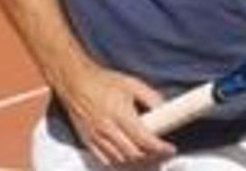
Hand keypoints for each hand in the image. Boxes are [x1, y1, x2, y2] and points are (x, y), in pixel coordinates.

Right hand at [57, 63, 175, 164]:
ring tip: (150, 157)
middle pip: (133, 154)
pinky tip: (129, 159)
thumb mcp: (133, 84)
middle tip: (163, 154)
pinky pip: (105, 160)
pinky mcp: (87, 142)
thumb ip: (151, 97)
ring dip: (137, 162)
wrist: (75, 83)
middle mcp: (107, 129)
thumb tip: (165, 108)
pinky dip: (119, 163)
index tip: (170, 149)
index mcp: (120, 115)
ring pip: (120, 160)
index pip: (144, 139)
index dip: (159, 148)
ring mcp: (96, 138)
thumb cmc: (103, 82)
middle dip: (152, 157)